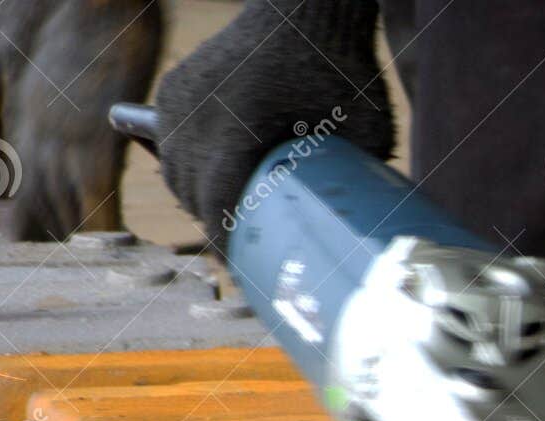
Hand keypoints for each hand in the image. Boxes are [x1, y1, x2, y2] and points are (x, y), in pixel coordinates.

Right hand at [154, 0, 391, 248]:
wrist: (305, 10)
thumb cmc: (340, 68)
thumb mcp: (365, 130)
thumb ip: (361, 178)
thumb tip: (374, 231)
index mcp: (236, 129)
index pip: (216, 205)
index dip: (228, 244)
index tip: (245, 270)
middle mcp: (196, 114)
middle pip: (191, 194)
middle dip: (216, 226)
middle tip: (247, 253)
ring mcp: (180, 99)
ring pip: (175, 171)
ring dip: (199, 200)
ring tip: (231, 223)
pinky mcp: (177, 89)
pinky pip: (170, 142)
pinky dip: (188, 167)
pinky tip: (214, 186)